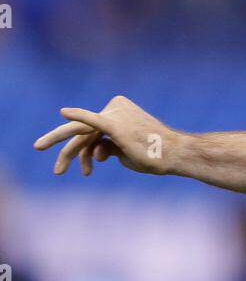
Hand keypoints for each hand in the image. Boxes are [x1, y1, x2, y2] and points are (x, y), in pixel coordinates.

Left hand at [33, 95, 178, 177]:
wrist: (173, 154)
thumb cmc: (154, 153)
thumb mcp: (125, 151)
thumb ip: (107, 147)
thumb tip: (96, 152)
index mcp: (118, 110)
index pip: (90, 129)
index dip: (83, 150)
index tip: (87, 169)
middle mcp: (114, 109)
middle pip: (82, 129)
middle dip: (62, 143)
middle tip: (37, 146)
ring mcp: (115, 116)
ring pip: (82, 133)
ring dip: (69, 153)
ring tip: (58, 171)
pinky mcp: (115, 126)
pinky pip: (94, 120)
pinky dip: (79, 116)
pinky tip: (64, 113)